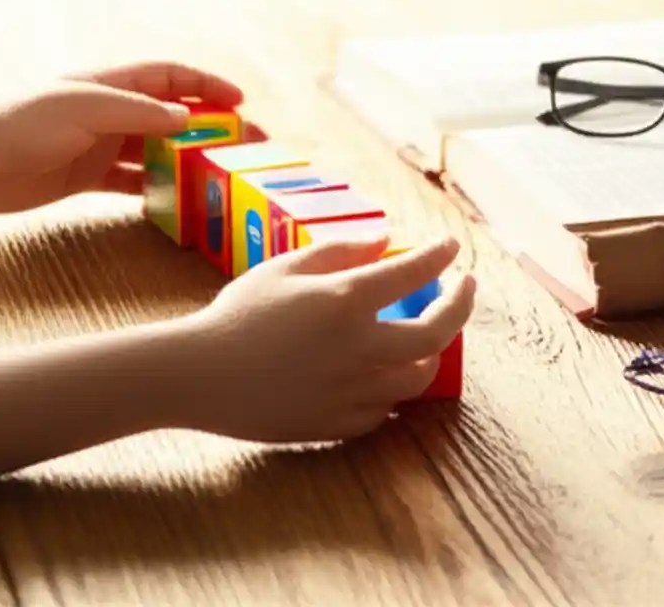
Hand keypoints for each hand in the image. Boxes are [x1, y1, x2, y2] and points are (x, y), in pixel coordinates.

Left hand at [0, 62, 244, 212]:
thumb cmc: (18, 124)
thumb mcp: (84, 109)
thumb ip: (138, 113)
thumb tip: (188, 118)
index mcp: (108, 83)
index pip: (169, 76)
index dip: (205, 85)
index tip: (240, 103)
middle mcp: (106, 111)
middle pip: (169, 115)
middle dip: (207, 128)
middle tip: (244, 150)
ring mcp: (96, 145)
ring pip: (154, 151)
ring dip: (187, 161)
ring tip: (220, 178)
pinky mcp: (82, 177)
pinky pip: (130, 182)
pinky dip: (155, 189)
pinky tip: (178, 203)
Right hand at [183, 237, 475, 442]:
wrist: (199, 376)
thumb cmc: (237, 314)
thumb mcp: (284, 267)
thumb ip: (340, 251)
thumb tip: (385, 240)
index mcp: (344, 301)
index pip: (414, 273)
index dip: (439, 256)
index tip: (450, 248)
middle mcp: (359, 348)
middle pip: (437, 333)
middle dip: (460, 307)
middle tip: (463, 290)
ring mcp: (352, 391)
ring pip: (417, 377)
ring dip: (428, 353)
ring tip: (424, 338)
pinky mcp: (339, 424)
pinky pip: (384, 410)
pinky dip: (391, 390)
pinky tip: (383, 375)